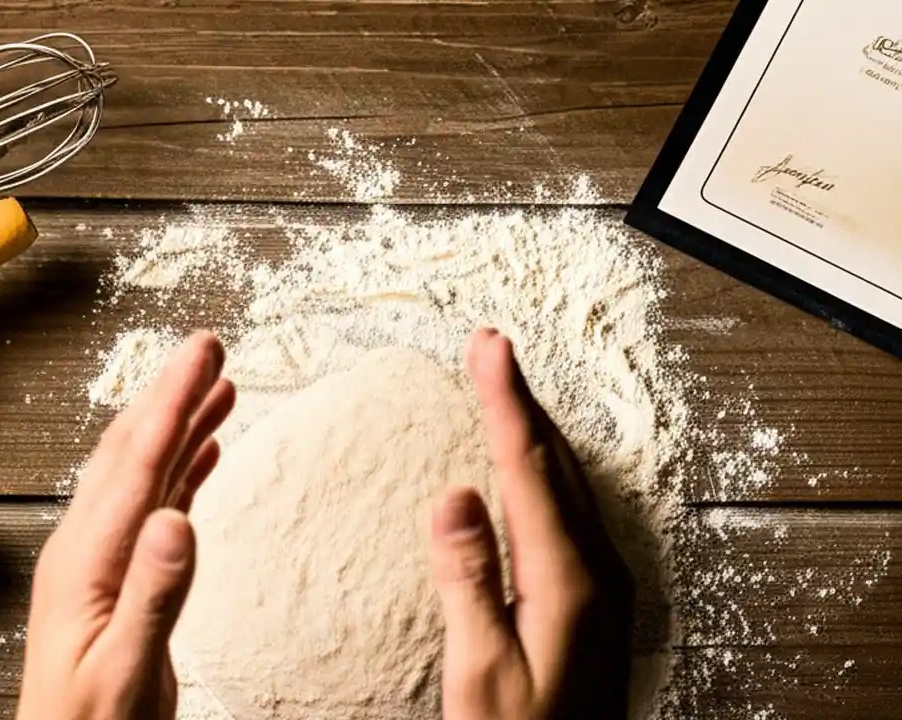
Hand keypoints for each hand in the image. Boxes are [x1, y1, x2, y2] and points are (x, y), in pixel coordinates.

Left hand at [17, 332, 235, 719]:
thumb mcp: (124, 670)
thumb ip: (152, 594)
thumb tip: (176, 519)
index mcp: (86, 560)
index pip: (138, 461)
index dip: (174, 400)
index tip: (202, 352)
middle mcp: (88, 547)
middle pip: (135, 449)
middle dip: (172, 391)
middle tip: (209, 345)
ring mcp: (101, 558)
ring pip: (145, 470)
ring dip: (180, 422)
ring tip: (216, 384)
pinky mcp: (119, 574)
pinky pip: (154, 503)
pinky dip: (183, 468)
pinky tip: (203, 451)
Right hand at [430, 328, 633, 718]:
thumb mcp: (481, 669)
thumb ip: (470, 579)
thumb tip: (454, 495)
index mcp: (565, 578)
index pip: (527, 467)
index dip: (504, 399)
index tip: (488, 347)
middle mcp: (593, 570)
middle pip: (554, 461)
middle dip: (519, 397)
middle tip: (489, 346)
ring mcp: (600, 582)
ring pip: (566, 480)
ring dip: (533, 427)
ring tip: (503, 387)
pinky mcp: (593, 597)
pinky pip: (569, 507)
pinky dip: (542, 467)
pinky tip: (529, 466)